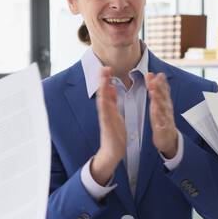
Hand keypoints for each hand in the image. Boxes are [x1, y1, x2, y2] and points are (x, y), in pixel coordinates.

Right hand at [90, 67, 125, 185]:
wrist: (112, 151)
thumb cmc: (114, 132)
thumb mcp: (114, 113)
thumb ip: (112, 101)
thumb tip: (110, 87)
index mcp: (109, 109)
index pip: (107, 91)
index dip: (106, 79)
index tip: (107, 67)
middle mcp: (105, 112)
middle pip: (103, 94)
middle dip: (103, 81)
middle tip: (104, 68)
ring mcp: (105, 120)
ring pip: (103, 103)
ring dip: (103, 91)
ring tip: (103, 80)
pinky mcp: (107, 128)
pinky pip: (105, 116)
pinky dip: (104, 108)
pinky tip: (103, 100)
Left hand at [147, 72, 179, 158]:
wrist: (168, 138)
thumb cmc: (161, 118)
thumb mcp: (156, 102)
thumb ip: (154, 88)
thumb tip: (151, 74)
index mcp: (165, 102)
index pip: (164, 90)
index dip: (161, 82)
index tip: (158, 74)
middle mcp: (167, 108)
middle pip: (163, 97)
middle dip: (159, 88)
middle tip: (155, 80)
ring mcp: (166, 118)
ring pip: (162, 107)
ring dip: (158, 99)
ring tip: (153, 92)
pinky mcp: (163, 127)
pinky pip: (161, 121)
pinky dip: (159, 116)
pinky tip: (155, 111)